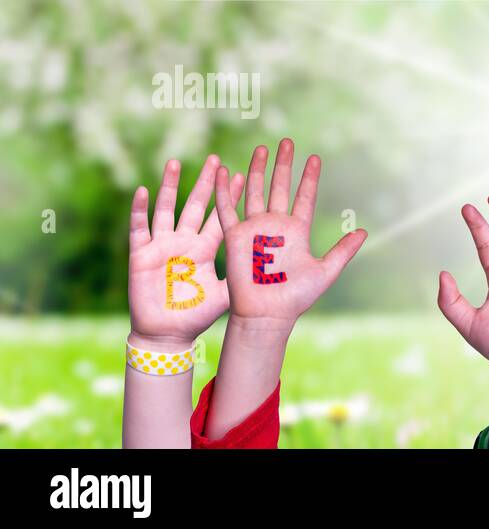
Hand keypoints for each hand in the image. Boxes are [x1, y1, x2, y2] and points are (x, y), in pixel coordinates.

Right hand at [128, 155, 242, 348]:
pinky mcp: (141, 254)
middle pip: (196, 205)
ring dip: (170, 186)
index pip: (221, 216)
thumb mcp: (227, 294)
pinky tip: (143, 190)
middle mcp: (185, 241)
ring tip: (175, 162)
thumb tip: (274, 269)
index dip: (229, 197)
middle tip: (215, 158)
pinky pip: (139, 227)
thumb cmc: (197, 315)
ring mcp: (162, 245)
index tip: (241, 174)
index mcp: (206, 249)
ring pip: (167, 208)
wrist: (168, 334)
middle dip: (205, 182)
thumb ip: (244, 278)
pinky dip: (140, 209)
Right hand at [213, 139, 367, 323]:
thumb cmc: (295, 298)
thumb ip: (343, 251)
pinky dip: (226, 190)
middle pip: (280, 187)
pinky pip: (228, 209)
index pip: (304, 197)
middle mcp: (276, 225)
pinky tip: (224, 171)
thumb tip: (364, 232)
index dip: (310, 178)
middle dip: (284, 165)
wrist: (267, 313)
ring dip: (257, 170)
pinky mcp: (234, 236)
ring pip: (255, 191)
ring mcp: (254, 228)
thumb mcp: (325, 271)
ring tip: (262, 148)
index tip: (315, 158)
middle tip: (288, 142)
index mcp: (297, 231)